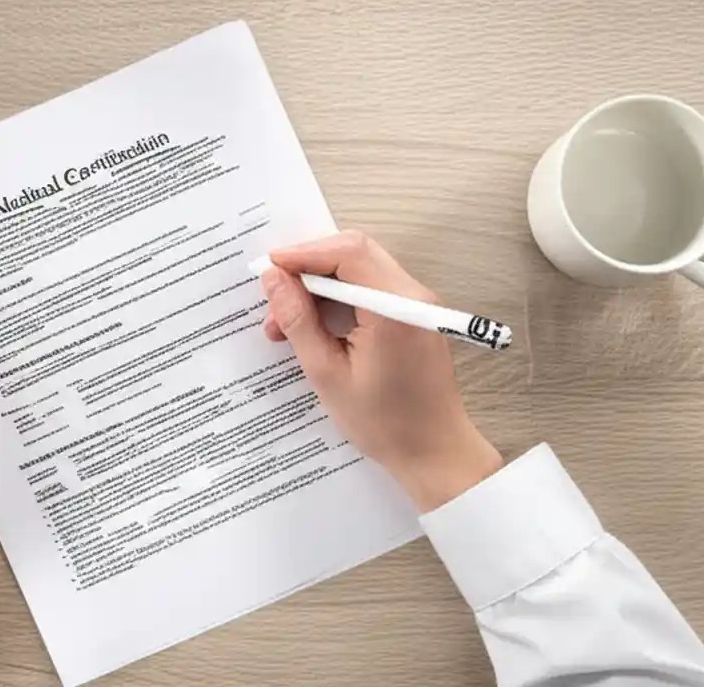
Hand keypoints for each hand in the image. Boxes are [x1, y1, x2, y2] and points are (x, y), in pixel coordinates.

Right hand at [259, 231, 501, 511]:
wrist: (435, 451)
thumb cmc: (385, 423)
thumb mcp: (327, 373)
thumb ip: (298, 321)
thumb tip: (273, 280)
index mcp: (394, 309)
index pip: (346, 253)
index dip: (302, 253)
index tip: (268, 269)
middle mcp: (412, 296)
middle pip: (354, 253)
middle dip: (308, 268)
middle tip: (275, 298)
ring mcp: (417, 304)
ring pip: (360, 269)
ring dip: (320, 287)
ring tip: (286, 323)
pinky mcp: (414, 315)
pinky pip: (370, 289)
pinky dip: (339, 299)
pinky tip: (314, 326)